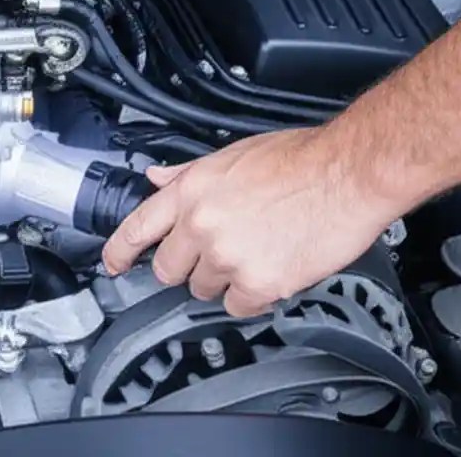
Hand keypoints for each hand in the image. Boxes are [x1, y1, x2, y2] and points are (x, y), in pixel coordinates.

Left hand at [101, 127, 401, 316]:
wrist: (348, 173)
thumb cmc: (300, 159)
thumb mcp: (231, 155)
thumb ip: (189, 173)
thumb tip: (157, 177)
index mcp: (190, 191)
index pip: (136, 228)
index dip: (118, 252)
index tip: (112, 265)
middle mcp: (201, 224)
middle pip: (168, 269)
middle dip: (185, 268)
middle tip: (211, 258)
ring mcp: (227, 256)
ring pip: (204, 289)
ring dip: (223, 281)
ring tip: (254, 254)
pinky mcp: (258, 282)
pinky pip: (239, 307)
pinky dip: (253, 298)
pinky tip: (271, 274)